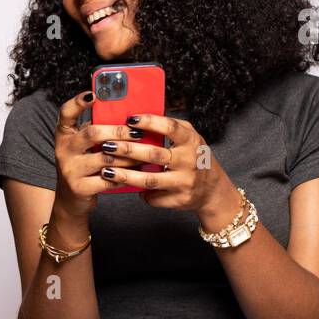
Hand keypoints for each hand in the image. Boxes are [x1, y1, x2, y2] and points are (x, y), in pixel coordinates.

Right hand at [52, 90, 146, 219]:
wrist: (71, 198)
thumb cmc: (85, 165)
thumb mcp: (86, 146)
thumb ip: (100, 131)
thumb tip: (131, 119)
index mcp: (64, 134)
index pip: (66, 112)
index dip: (78, 102)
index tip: (93, 94)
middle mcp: (63, 149)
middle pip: (92, 133)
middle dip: (119, 131)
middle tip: (138, 132)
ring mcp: (69, 169)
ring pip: (105, 158)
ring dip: (128, 156)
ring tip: (144, 153)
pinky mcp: (79, 187)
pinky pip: (107, 180)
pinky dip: (124, 176)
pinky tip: (136, 172)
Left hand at [99, 112, 241, 229]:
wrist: (212, 189)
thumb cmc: (194, 158)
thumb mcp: (190, 138)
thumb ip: (169, 128)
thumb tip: (137, 120)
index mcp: (191, 141)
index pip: (170, 127)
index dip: (149, 122)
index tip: (129, 119)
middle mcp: (190, 161)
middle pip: (154, 154)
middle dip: (127, 150)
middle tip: (106, 146)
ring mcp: (185, 182)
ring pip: (150, 179)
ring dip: (125, 175)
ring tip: (107, 171)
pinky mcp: (180, 199)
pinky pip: (154, 197)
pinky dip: (139, 193)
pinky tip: (125, 188)